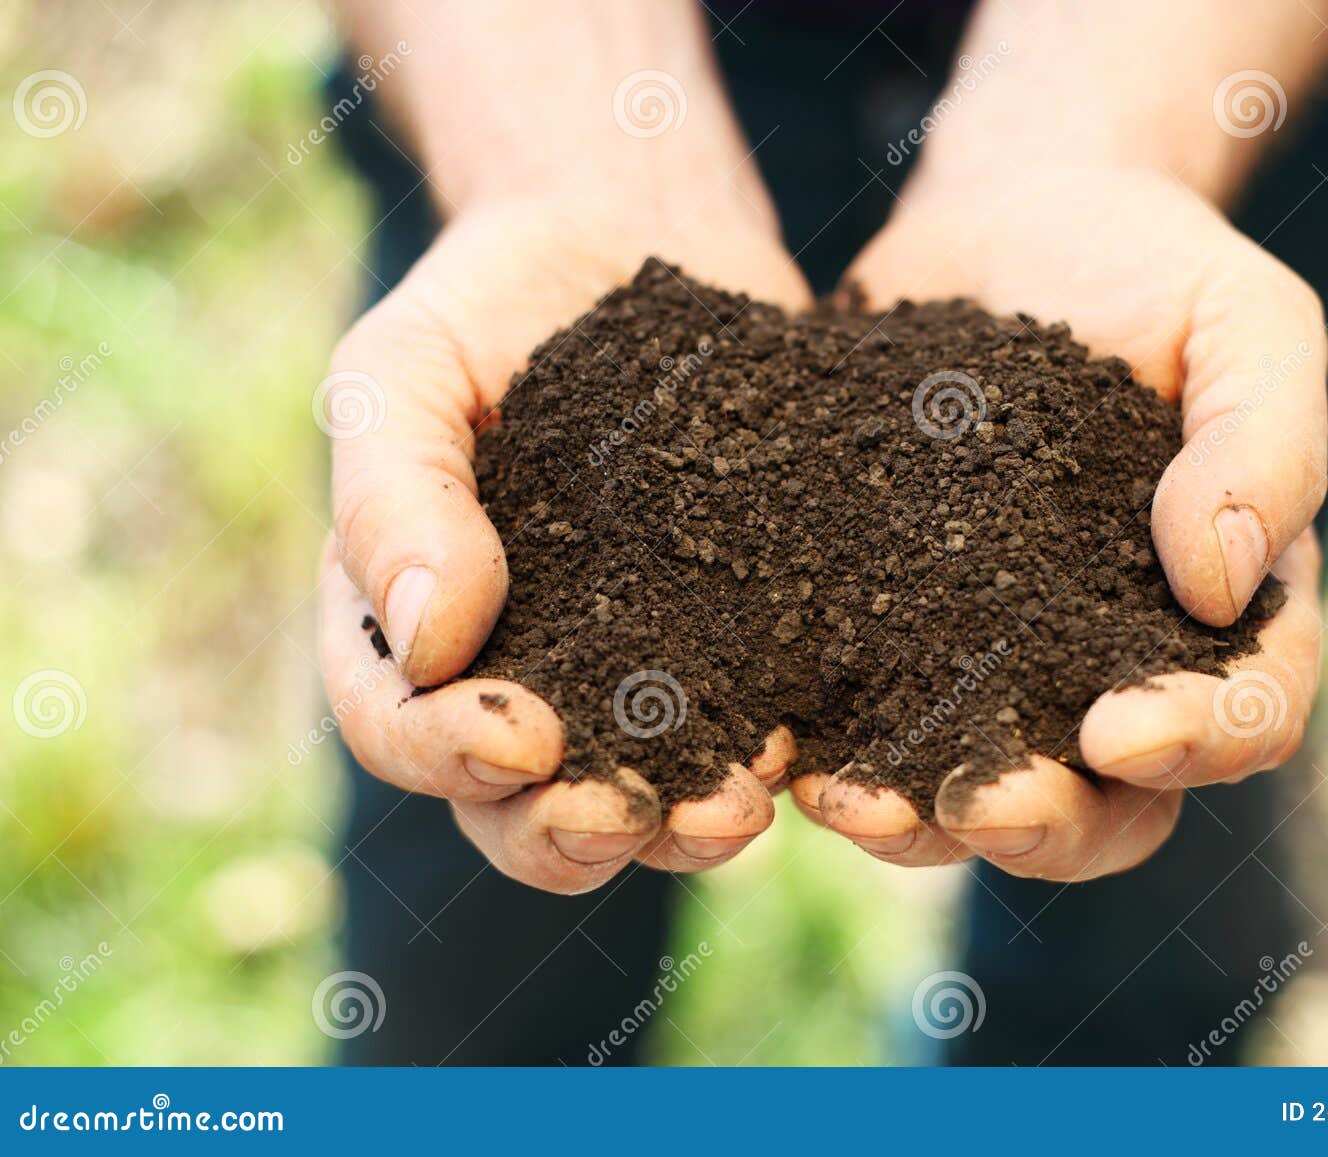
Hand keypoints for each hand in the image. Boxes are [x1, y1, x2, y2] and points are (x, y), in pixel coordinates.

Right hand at [319, 195, 811, 892]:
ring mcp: (627, 668)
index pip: (396, 722)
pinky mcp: (730, 644)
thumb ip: (393, 496)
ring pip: (631, 799)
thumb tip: (430, 644)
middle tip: (621, 815)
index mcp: (404, 621)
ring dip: (673, 828)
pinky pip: (736, 732)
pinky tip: (796, 752)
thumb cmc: (493, 298)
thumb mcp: (405, 368)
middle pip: (513, 805)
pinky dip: (758, 762)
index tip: (517, 737)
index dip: (445, 753)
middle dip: (564, 829)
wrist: (634, 236)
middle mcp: (515, 668)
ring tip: (733, 813)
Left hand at [791, 167, 1325, 879]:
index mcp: (1222, 612)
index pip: (1246, 709)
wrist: (1007, 221)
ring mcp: (993, 665)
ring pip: (975, 793)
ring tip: (851, 806)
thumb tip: (1218, 583)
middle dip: (1048, 820)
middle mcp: (1107, 665)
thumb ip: (1263, 441)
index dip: (1199, 739)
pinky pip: (866, 725)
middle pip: (1107, 801)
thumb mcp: (1243, 319)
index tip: (1125, 731)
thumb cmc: (1149, 266)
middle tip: (984, 806)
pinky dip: (830, 756)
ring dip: (921, 821)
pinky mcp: (886, 636)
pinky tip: (779, 755)